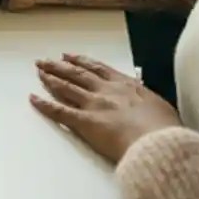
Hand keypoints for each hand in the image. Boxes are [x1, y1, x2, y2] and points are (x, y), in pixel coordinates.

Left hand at [30, 54, 183, 162]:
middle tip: (45, 61)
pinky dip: (44, 104)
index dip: (81, 61)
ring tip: (38, 72)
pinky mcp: (85, 122)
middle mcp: (107, 91)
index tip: (69, 56)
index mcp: (126, 85)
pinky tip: (33, 98)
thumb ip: (146, 102)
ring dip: (50, 78)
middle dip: (60, 66)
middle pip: (77, 74)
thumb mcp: (160, 107)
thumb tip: (143, 103)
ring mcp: (94, 105)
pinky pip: (60, 111)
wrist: (159, 142)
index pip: (98, 69)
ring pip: (66, 87)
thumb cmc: (165, 130)